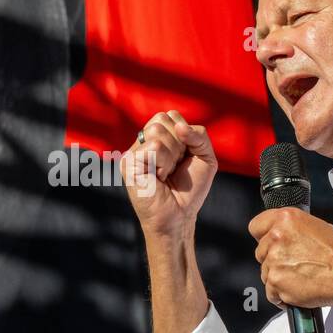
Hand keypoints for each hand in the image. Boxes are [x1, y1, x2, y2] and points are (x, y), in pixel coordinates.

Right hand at [120, 110, 217, 238]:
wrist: (180, 216)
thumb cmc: (190, 190)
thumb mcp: (205, 156)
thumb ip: (199, 135)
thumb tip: (179, 125)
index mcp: (157, 137)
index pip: (171, 115)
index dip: (184, 135)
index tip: (183, 158)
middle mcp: (142, 141)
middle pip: (163, 118)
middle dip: (179, 144)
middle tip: (174, 166)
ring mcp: (132, 151)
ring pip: (157, 131)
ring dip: (171, 156)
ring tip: (165, 173)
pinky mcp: (127, 162)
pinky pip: (154, 147)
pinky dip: (164, 163)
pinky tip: (158, 178)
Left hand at [248, 208, 332, 307]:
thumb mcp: (315, 226)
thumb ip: (292, 228)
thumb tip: (281, 234)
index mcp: (285, 219)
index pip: (256, 226)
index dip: (263, 237)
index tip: (268, 243)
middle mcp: (276, 237)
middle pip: (261, 252)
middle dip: (274, 260)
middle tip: (295, 264)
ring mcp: (274, 260)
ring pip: (265, 273)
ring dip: (279, 278)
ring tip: (301, 277)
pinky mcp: (275, 281)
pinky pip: (271, 292)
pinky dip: (282, 295)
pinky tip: (298, 289)